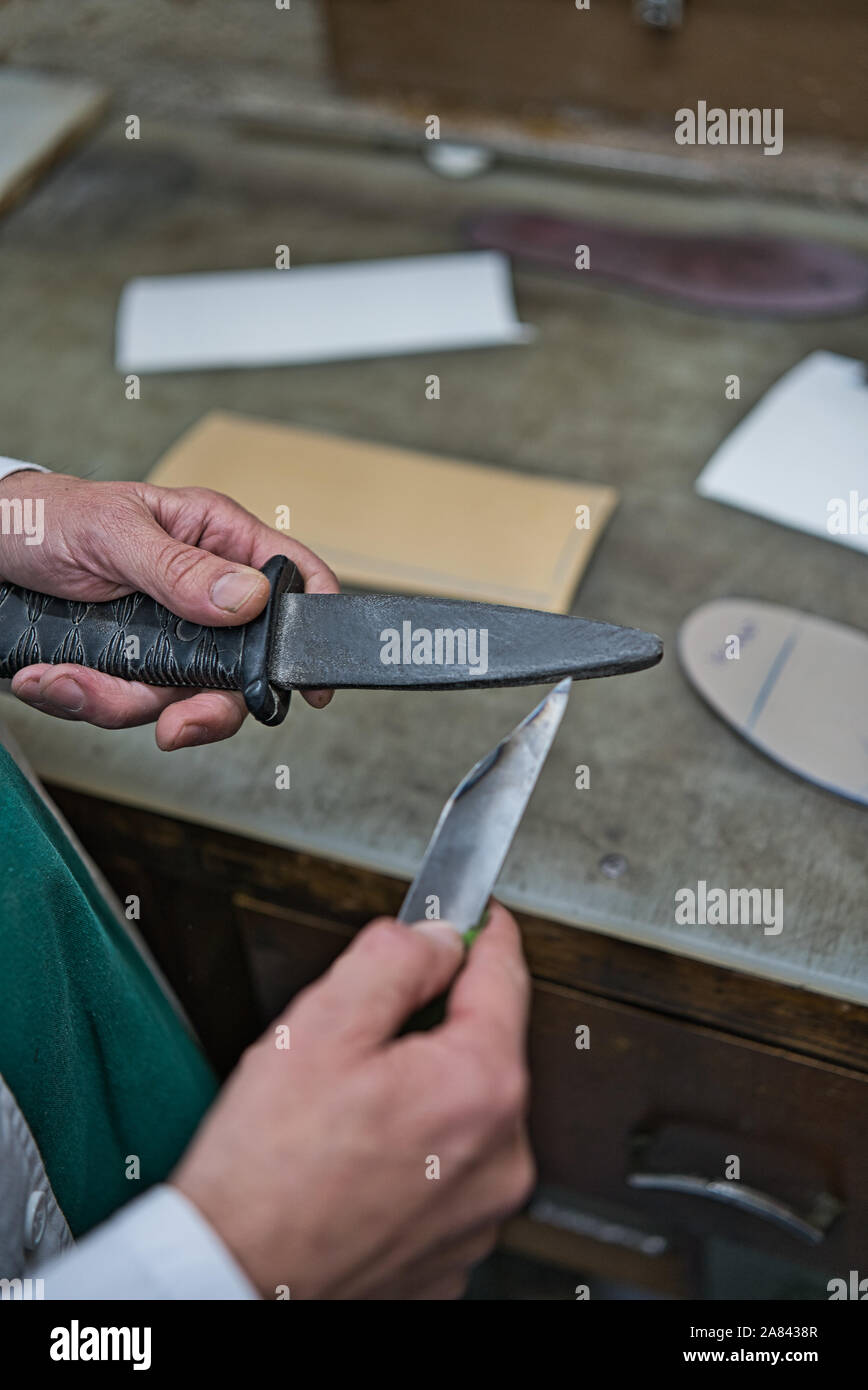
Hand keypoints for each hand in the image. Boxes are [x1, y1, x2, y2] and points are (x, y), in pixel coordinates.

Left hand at [0, 471, 338, 748]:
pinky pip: (128, 704)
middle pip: (246, 666)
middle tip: (177, 727)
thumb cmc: (52, 519)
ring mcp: (170, 636)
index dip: (313, 626)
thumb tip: (248, 597)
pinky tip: (49, 677)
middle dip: (207, 706)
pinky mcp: (130, 667)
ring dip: (117, 701)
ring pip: (181, 697)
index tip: (309, 683)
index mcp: (216, 540)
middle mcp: (203, 595)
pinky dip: (84, 699)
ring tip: (62, 678)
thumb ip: (181, 568)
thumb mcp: (113, 533)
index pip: (292, 576)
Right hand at [172, 904, 534, 1299]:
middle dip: (433, 1026)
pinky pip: (447, 1176)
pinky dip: (414, 1156)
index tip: (481, 915)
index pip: (505, 977)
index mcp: (479, 1087)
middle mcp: (501, 1157)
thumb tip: (439, 937)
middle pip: (483, 1049)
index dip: (485, 933)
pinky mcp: (452, 1253)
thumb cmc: (266, 1171)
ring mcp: (481, 1214)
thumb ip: (393, 960)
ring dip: (422, 1094)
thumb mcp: (320, 1025)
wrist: (232, 1280)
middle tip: (362, 1032)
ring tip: (345, 1111)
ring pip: (464, 1115)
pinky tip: (356, 1159)